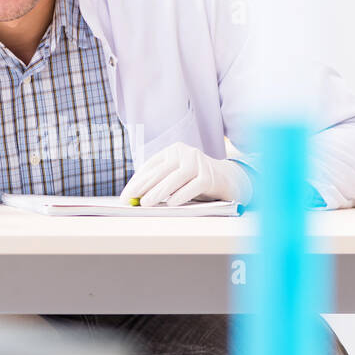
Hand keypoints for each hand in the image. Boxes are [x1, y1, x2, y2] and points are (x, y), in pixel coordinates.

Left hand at [120, 142, 252, 206]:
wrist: (227, 180)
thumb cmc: (195, 180)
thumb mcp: (176, 178)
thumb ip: (158, 183)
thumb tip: (134, 198)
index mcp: (173, 151)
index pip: (151, 165)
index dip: (137, 181)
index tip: (127, 195)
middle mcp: (186, 153)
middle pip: (162, 170)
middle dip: (144, 186)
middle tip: (132, 199)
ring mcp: (200, 163)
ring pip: (177, 177)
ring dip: (160, 191)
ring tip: (146, 203)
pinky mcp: (210, 176)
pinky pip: (194, 186)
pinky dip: (182, 194)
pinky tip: (171, 203)